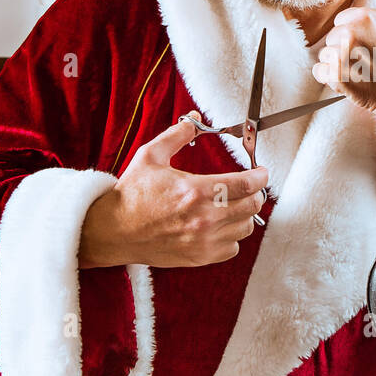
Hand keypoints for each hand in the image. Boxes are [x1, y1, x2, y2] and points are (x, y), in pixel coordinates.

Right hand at [79, 113, 268, 268]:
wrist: (113, 231)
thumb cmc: (132, 194)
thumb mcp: (150, 156)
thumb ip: (177, 134)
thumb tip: (194, 118)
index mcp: (196, 191)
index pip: (246, 184)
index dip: (260, 176)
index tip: (261, 172)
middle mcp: (204, 218)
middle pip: (252, 206)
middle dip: (255, 193)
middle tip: (249, 187)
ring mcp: (203, 241)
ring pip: (246, 227)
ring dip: (244, 214)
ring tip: (233, 205)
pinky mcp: (199, 257)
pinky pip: (233, 248)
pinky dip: (232, 236)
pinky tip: (220, 225)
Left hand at [313, 0, 375, 125]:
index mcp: (364, 16)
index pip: (342, 22)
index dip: (355, 36)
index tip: (371, 46)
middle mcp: (351, 32)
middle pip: (331, 38)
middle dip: (345, 51)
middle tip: (368, 61)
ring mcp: (342, 55)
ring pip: (324, 55)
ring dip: (338, 66)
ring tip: (360, 72)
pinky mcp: (336, 76)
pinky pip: (319, 72)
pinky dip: (330, 79)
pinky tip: (350, 82)